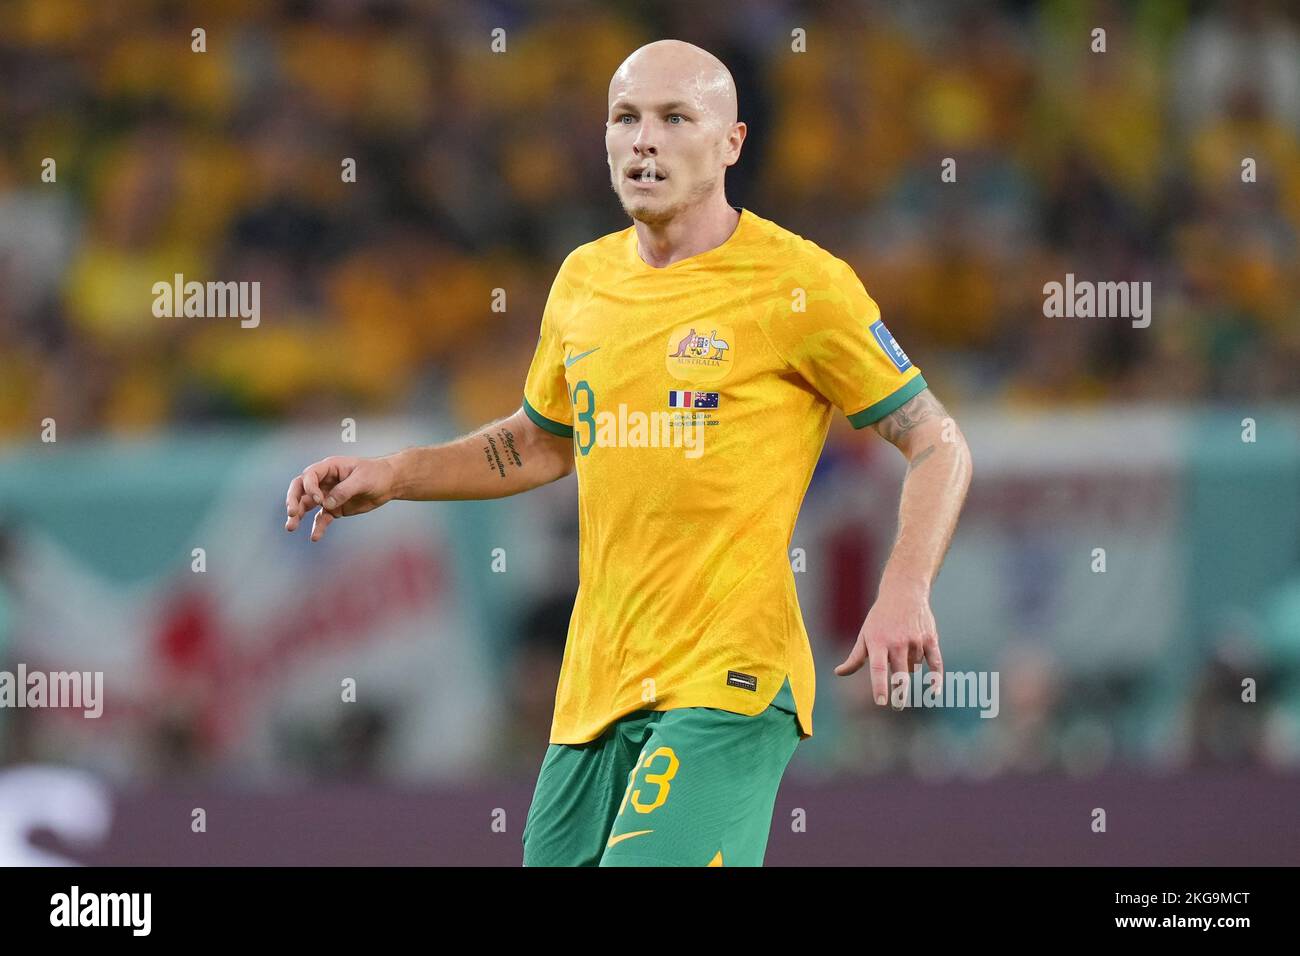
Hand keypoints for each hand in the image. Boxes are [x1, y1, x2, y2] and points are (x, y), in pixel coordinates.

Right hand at [284, 456, 396, 541]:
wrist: (389, 483)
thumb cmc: (376, 474)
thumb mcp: (362, 479)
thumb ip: (344, 490)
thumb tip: (327, 504)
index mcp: (329, 468)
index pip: (309, 475)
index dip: (310, 488)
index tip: (319, 500)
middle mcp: (324, 481)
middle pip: (300, 488)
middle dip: (293, 500)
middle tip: (291, 513)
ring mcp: (328, 495)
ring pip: (306, 504)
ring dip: (298, 515)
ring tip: (290, 527)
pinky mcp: (334, 508)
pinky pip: (321, 518)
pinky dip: (318, 527)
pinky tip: (315, 537)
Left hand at [834, 581, 942, 706]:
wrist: (903, 593)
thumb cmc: (880, 619)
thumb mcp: (865, 635)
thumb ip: (855, 658)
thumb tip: (839, 673)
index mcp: (878, 642)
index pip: (878, 668)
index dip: (880, 686)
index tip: (881, 702)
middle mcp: (897, 642)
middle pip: (900, 675)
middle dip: (899, 693)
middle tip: (898, 706)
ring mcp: (915, 640)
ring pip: (913, 669)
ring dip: (908, 669)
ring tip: (902, 651)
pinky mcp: (930, 639)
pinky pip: (935, 663)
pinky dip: (936, 678)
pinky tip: (933, 692)